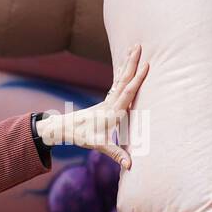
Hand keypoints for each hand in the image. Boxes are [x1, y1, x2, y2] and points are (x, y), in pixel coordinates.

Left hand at [36, 44, 149, 168]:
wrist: (64, 129)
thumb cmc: (82, 137)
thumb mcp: (99, 146)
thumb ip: (115, 154)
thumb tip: (130, 166)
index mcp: (112, 112)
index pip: (127, 92)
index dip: (137, 80)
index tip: (146, 65)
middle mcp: (110, 103)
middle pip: (122, 79)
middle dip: (131, 63)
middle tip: (139, 46)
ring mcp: (108, 100)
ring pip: (119, 78)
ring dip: (127, 63)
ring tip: (133, 47)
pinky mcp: (106, 101)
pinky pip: (117, 83)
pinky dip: (123, 72)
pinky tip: (126, 64)